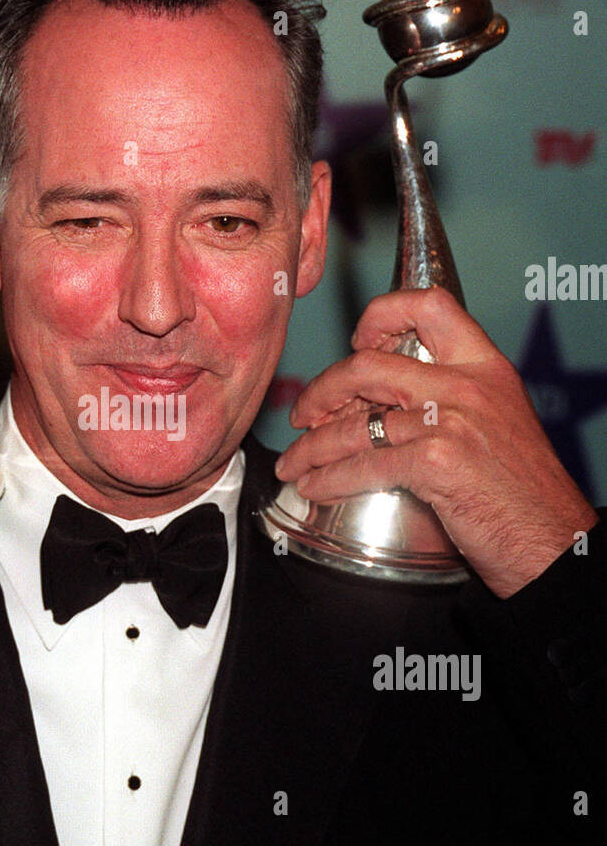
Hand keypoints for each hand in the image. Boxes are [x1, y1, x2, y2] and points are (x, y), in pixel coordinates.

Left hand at [274, 286, 597, 597]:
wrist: (552, 540)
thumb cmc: (523, 491)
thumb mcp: (497, 420)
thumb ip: (452, 397)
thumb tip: (384, 398)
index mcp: (485, 366)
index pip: (430, 305)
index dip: (381, 314)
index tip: (357, 339)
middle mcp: (466, 385)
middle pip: (369, 364)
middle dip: (322, 389)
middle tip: (304, 414)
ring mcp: (450, 421)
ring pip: (354, 421)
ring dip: (311, 446)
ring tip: (293, 462)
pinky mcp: (435, 462)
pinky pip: (361, 463)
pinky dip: (328, 477)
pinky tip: (314, 486)